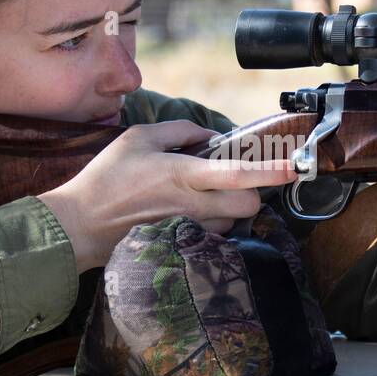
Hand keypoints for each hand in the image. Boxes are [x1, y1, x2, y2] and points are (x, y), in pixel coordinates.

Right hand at [39, 120, 297, 270]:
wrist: (81, 224)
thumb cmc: (107, 178)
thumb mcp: (138, 138)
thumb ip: (179, 131)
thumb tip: (208, 135)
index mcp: (183, 175)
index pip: (238, 174)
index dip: (271, 171)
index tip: (295, 166)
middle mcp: (193, 205)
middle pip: (249, 204)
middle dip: (254, 191)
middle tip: (238, 179)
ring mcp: (189, 229)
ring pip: (234, 220)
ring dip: (231, 206)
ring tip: (205, 193)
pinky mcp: (182, 244)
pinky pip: (214, 233)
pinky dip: (213, 220)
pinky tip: (191, 210)